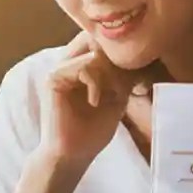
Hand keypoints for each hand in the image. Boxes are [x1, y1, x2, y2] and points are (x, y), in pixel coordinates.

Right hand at [39, 32, 135, 169]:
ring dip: (109, 74)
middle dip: (116, 60)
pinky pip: (83, 66)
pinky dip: (95, 84)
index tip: (131, 77)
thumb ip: (123, 73)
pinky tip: (94, 101)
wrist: (74, 154)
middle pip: (98, 38)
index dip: (121, 52)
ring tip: (110, 94)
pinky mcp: (53, 78)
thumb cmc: (94, 129)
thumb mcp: (118, 96)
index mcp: (83, 63)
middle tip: (120, 85)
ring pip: (94, 52)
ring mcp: (59, 67)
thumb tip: (138, 53)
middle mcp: (69, 60)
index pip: (103, 39)